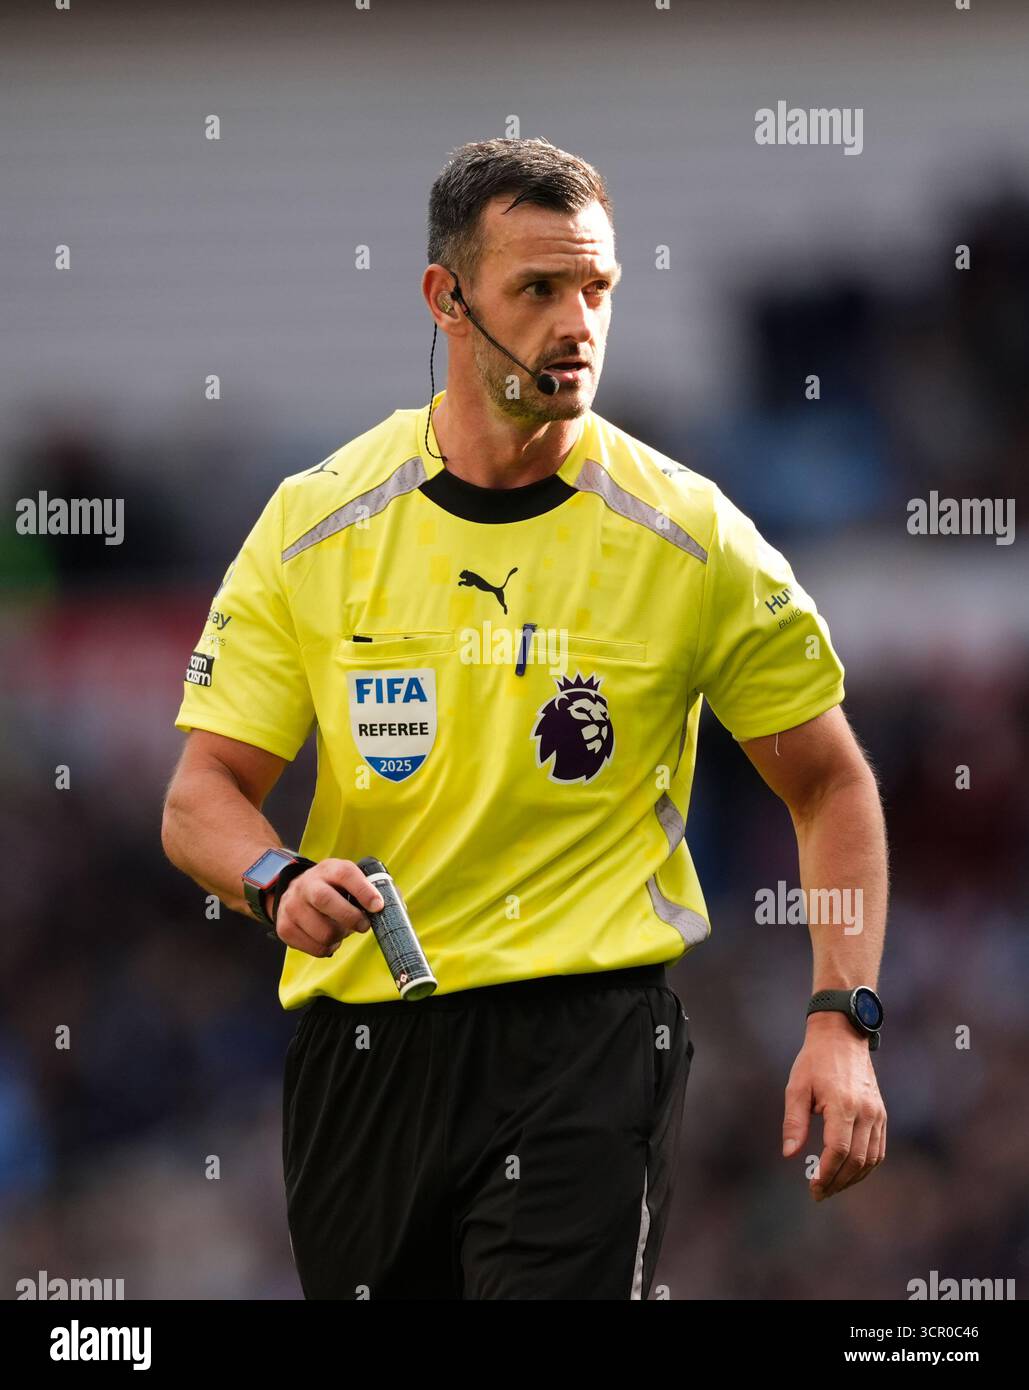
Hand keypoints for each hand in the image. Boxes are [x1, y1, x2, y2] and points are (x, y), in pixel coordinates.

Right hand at [273, 858, 384, 957]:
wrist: (294, 890)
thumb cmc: (333, 888)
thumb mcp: (349, 880)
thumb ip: (372, 890)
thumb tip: (395, 910)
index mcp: (329, 870)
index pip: (345, 874)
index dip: (363, 891)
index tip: (378, 906)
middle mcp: (308, 885)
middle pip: (325, 900)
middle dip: (350, 918)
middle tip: (363, 926)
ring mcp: (293, 906)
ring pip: (322, 931)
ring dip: (340, 937)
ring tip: (342, 931)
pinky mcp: (285, 927)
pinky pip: (314, 947)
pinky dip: (327, 948)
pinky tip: (328, 938)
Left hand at [782, 1011, 886, 1199]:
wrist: (842, 1036)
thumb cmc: (814, 1061)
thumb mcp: (796, 1087)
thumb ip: (794, 1121)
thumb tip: (790, 1154)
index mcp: (843, 1104)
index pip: (838, 1150)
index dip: (826, 1173)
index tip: (812, 1186)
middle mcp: (866, 1111)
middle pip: (856, 1160)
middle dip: (837, 1181)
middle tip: (818, 1193)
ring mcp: (877, 1113)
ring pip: (871, 1159)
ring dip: (852, 1178)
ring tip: (831, 1186)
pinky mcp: (881, 1114)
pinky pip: (878, 1149)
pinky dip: (865, 1166)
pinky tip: (848, 1172)